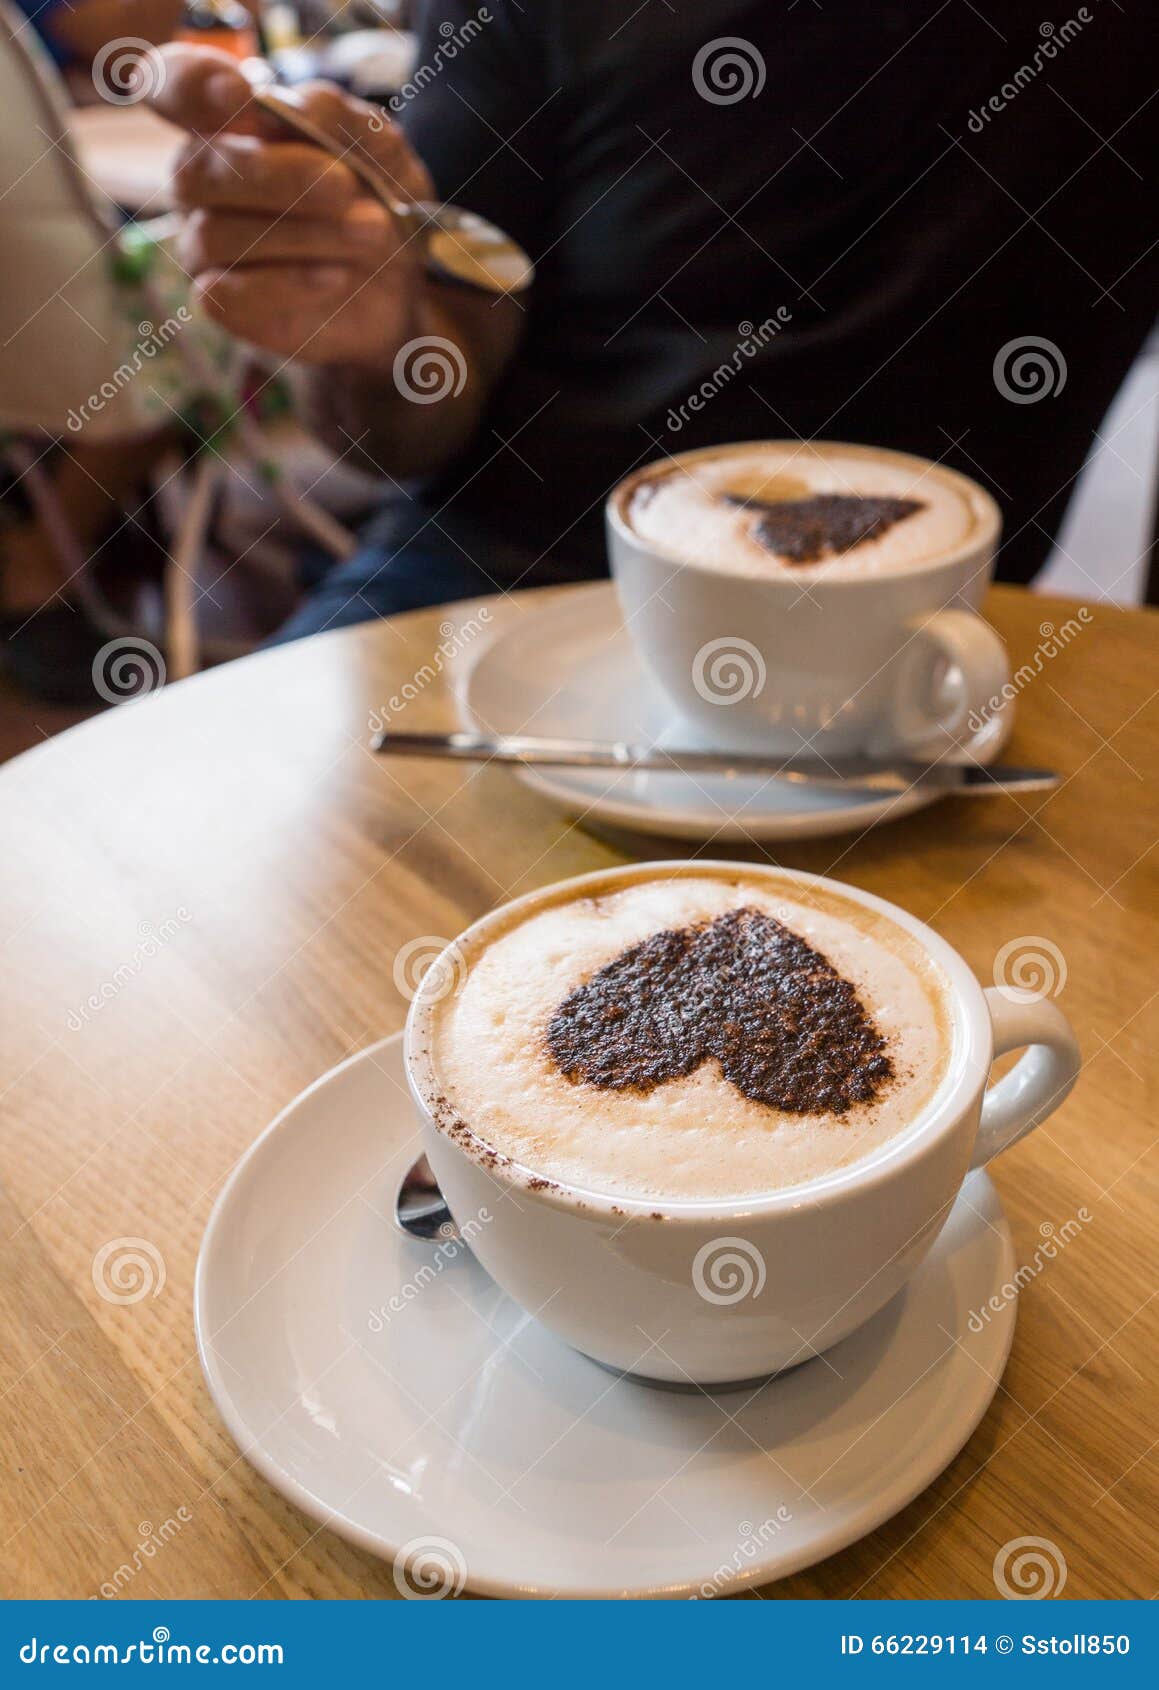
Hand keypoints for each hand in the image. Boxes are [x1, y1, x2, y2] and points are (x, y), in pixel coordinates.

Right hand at [151, 46, 435, 370]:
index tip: (238, 93)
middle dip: (273, 176)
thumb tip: (300, 107)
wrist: (399, 286)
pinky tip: (335, 275)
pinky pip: (223, 294)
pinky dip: (285, 283)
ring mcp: (203, 242)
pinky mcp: (221, 300)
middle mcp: (201, 178)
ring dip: (300, 234)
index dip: (190, 86)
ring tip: (369, 232)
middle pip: (194, 169)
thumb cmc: (376, 201)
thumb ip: (339, 120)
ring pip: (216, 234)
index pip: (173, 85)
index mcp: (228, 122)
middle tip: (343, 186)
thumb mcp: (379, 151)